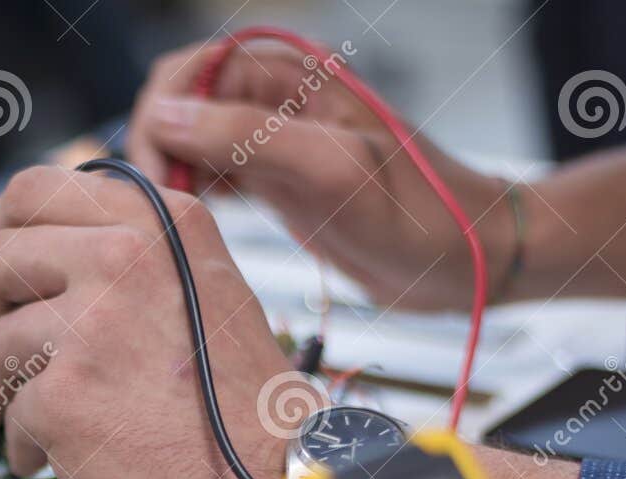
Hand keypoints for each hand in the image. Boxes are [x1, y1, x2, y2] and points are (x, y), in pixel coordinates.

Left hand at [0, 164, 293, 478]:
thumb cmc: (245, 407)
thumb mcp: (207, 290)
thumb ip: (137, 260)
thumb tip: (49, 259)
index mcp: (162, 221)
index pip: (37, 189)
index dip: (3, 233)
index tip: (2, 273)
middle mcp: (126, 255)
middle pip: (0, 256)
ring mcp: (92, 322)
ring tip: (12, 418)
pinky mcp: (65, 392)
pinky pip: (10, 410)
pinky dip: (20, 442)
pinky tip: (44, 459)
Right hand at [125, 40, 515, 308]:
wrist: (468, 258)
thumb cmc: (420, 214)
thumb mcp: (331, 170)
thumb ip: (246, 136)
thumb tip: (165, 118)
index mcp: (292, 77)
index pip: (189, 72)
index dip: (160, 117)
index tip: (157, 176)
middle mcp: (278, 102)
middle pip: (181, 105)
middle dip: (158, 150)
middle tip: (161, 208)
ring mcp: (278, 144)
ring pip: (192, 143)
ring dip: (173, 177)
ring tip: (173, 223)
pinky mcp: (281, 185)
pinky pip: (216, 177)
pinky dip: (196, 198)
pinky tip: (194, 226)